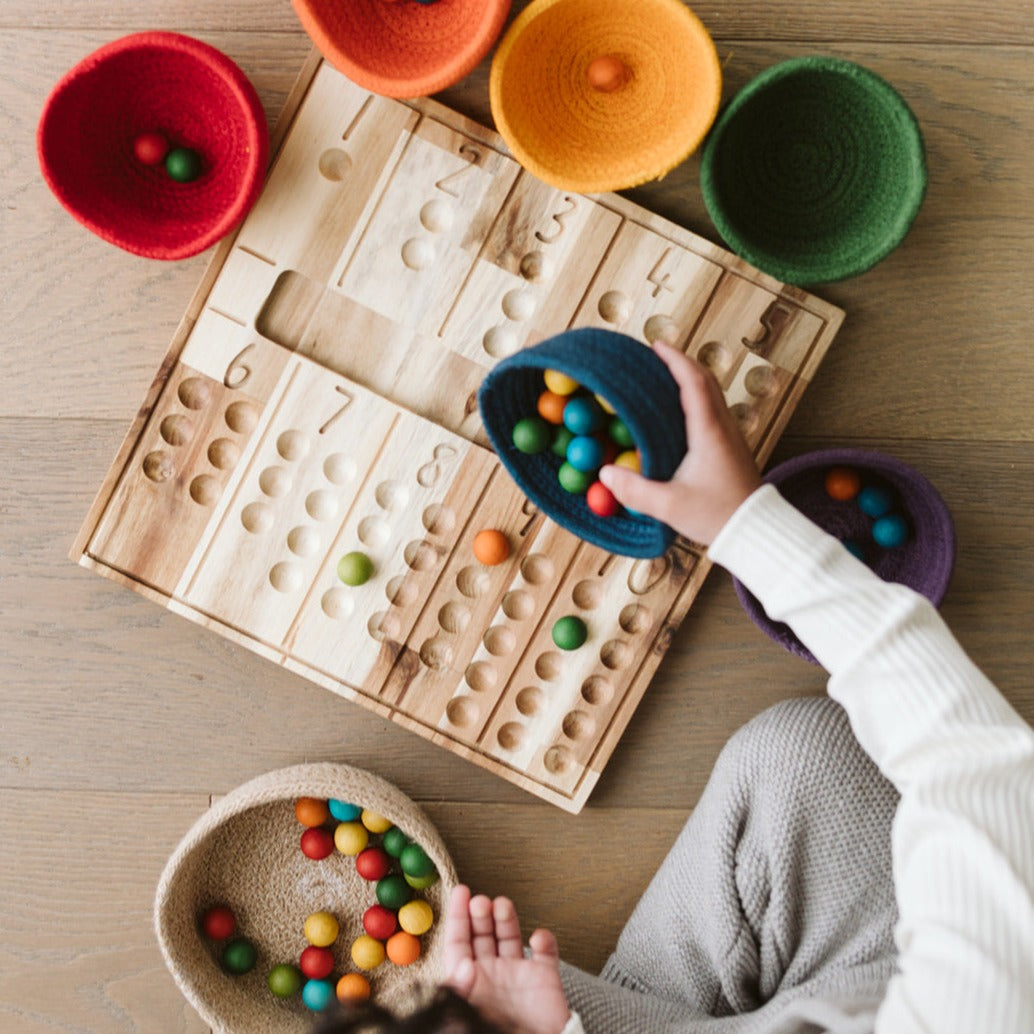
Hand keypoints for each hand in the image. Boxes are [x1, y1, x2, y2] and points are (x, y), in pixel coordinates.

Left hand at [443, 884, 570, 1033]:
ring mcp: (518, 975)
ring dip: (506, 918)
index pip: (459, 945)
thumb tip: (461, 968)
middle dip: (480, 914)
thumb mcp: (468, 1018)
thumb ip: (459, 996)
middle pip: (483, 935)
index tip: (460, 892)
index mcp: (470, 985)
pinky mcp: (544, 979)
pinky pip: (545, 952)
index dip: (458, 917)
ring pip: (509, 936)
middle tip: (480, 901)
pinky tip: (538, 937)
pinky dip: (544, 940)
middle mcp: (493, 975)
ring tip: (501, 905)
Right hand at [599, 341, 760, 544]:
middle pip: (705, 380)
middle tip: (655, 356)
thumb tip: (604, 475)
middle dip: (680, 363)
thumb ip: (634, 490)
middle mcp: (722, 426)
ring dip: (689, 379)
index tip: (656, 345)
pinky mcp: (730, 447)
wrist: (755, 530)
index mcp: (708, 431)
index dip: (674, 360)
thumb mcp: (669, 506)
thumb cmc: (716, 515)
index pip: (693, 382)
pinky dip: (694, 398)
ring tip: (663, 378)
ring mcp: (730, 435)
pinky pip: (712, 410)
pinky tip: (677, 410)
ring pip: (712, 394)